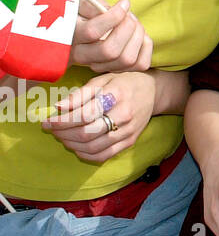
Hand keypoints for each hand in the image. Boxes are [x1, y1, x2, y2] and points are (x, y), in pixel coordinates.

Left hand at [41, 71, 156, 162]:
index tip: (47, 121)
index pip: (84, 114)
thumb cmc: (124, 82)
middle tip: (53, 129)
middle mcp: (125, 114)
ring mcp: (128, 130)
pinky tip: (77, 146)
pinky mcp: (130, 141)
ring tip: (63, 137)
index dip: (62, 121)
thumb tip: (59, 107)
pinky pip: (104, 155)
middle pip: (87, 133)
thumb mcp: (103, 79)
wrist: (153, 91)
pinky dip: (86, 154)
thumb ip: (81, 93)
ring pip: (93, 147)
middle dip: (63, 133)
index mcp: (117, 95)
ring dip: (72, 144)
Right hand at [70, 0, 152, 72]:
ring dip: (138, 37)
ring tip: (135, 24)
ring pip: (126, 59)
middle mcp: (82, 56)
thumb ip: (94, 5)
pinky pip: (140, 64)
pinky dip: (146, 47)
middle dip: (127, 28)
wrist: (81, 32)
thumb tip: (116, 9)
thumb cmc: (83, 14)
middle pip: (110, 51)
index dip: (114, 16)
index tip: (124, 3)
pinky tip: (139, 36)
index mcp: (71, 36)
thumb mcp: (83, 4)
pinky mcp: (118, 69)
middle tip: (129, 15)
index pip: (92, 32)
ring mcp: (100, 66)